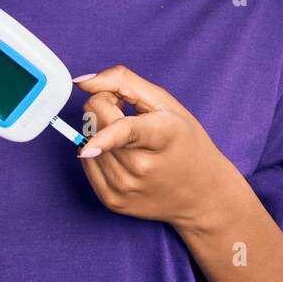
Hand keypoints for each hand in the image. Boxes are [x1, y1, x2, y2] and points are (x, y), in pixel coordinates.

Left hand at [74, 65, 243, 232]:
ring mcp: (124, 188)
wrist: (201, 194)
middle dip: (106, 108)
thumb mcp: (165, 103)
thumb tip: (81, 83)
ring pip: (86, 141)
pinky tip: (122, 154)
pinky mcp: (111, 200)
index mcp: (162, 136)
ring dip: (101, 132)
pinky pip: (85, 163)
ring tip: (131, 140)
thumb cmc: (184, 142)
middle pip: (96, 122)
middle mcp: (140, 168)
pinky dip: (97, 151)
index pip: (127, 133)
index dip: (105, 137)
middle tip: (130, 116)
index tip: (88, 148)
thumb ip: (122, 81)